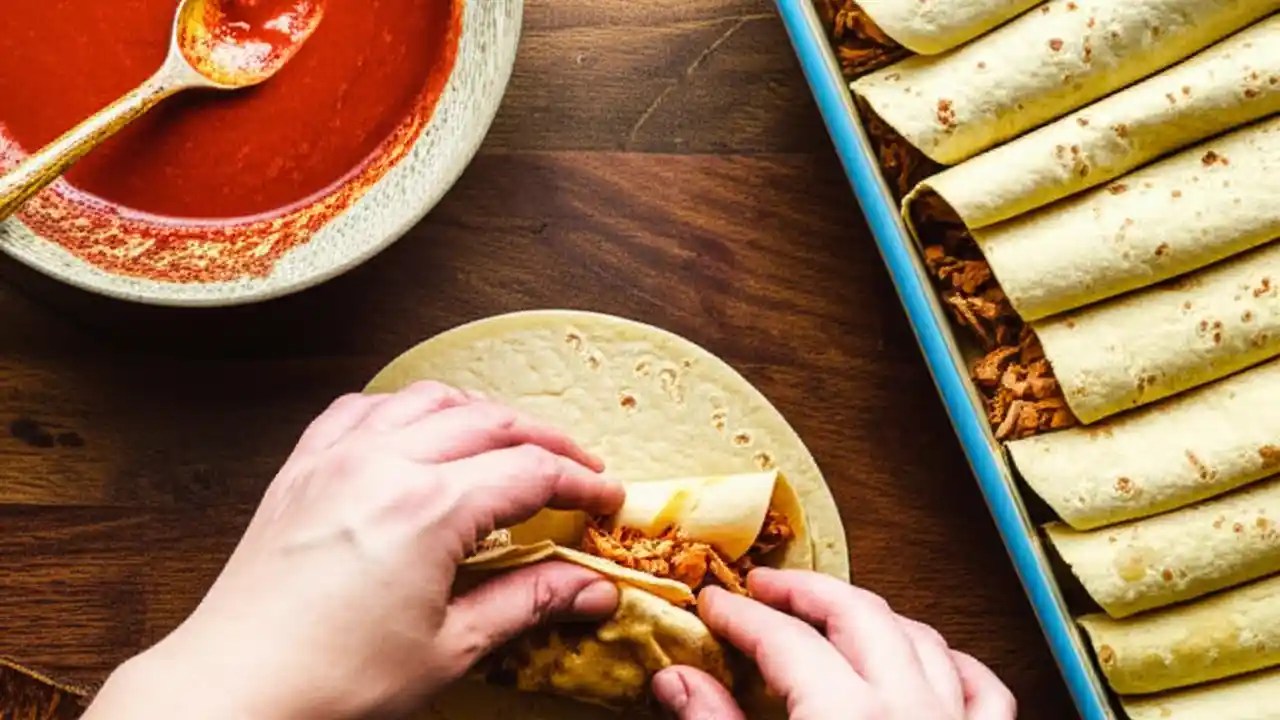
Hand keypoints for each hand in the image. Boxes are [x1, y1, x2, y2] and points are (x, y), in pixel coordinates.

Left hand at [84, 381, 624, 719]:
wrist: (231, 692)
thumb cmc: (335, 682)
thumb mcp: (449, 648)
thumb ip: (526, 603)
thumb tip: (592, 589)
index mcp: (429, 507)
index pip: (529, 471)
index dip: (580, 483)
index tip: (608, 500)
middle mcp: (384, 462)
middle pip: (489, 422)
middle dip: (545, 440)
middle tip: (577, 469)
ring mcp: (336, 457)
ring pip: (428, 399)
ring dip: (480, 413)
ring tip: (508, 442)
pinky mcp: (301, 468)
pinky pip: (361, 408)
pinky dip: (405, 409)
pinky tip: (417, 431)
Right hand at [652, 569, 1015, 719]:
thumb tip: (676, 678)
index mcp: (848, 716)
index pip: (784, 639)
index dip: (740, 616)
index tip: (712, 605)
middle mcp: (910, 709)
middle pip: (857, 615)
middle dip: (806, 592)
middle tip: (764, 590)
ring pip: (922, 639)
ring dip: (873, 618)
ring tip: (834, 618)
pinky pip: (983, 688)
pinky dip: (949, 663)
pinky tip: (925, 661)